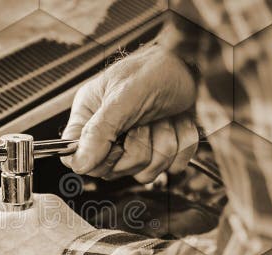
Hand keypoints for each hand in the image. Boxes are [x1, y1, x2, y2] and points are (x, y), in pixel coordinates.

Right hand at [62, 45, 199, 181]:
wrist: (194, 64)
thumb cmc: (157, 69)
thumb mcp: (124, 95)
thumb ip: (100, 129)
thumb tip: (80, 162)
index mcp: (90, 117)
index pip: (77, 158)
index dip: (99, 159)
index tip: (117, 142)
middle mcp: (109, 134)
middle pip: (114, 170)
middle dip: (140, 147)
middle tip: (147, 119)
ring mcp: (135, 145)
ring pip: (144, 173)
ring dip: (164, 143)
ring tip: (164, 117)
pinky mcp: (161, 151)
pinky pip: (170, 168)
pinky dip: (181, 145)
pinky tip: (178, 123)